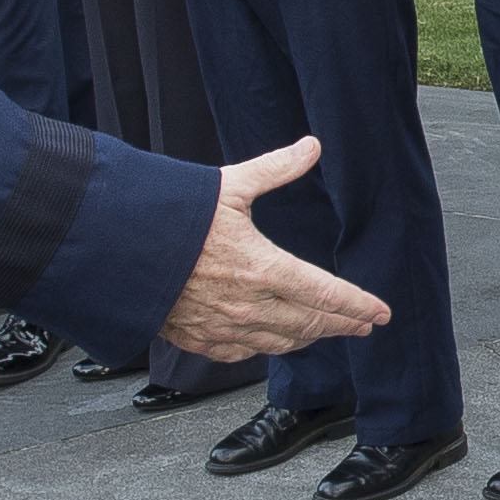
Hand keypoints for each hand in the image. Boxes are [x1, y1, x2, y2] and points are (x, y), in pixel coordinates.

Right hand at [159, 136, 391, 359]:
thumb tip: (311, 147)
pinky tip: (278, 341)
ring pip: (283, 342)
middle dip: (343, 324)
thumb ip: (276, 169)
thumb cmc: (172, 217)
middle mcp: (250, 305)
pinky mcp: (202, 340)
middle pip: (312, 324)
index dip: (359, 305)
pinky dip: (271, 346)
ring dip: (311, 337)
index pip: (327, 295)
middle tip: (363, 324)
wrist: (119, 251)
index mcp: (264, 268)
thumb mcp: (229, 185)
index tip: (380, 312)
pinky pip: (248, 353)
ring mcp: (226, 328)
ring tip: (328, 331)